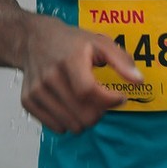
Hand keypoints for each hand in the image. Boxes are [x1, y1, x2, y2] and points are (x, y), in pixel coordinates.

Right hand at [19, 14, 144, 133]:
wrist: (33, 40)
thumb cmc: (72, 42)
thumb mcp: (100, 42)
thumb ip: (121, 61)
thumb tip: (138, 81)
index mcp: (70, 60)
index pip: (89, 92)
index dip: (109, 100)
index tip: (120, 98)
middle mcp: (50, 76)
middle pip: (82, 114)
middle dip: (100, 113)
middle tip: (103, 101)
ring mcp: (37, 91)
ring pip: (71, 125)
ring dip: (85, 119)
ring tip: (87, 103)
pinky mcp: (28, 102)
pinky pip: (55, 127)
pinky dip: (68, 122)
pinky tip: (71, 106)